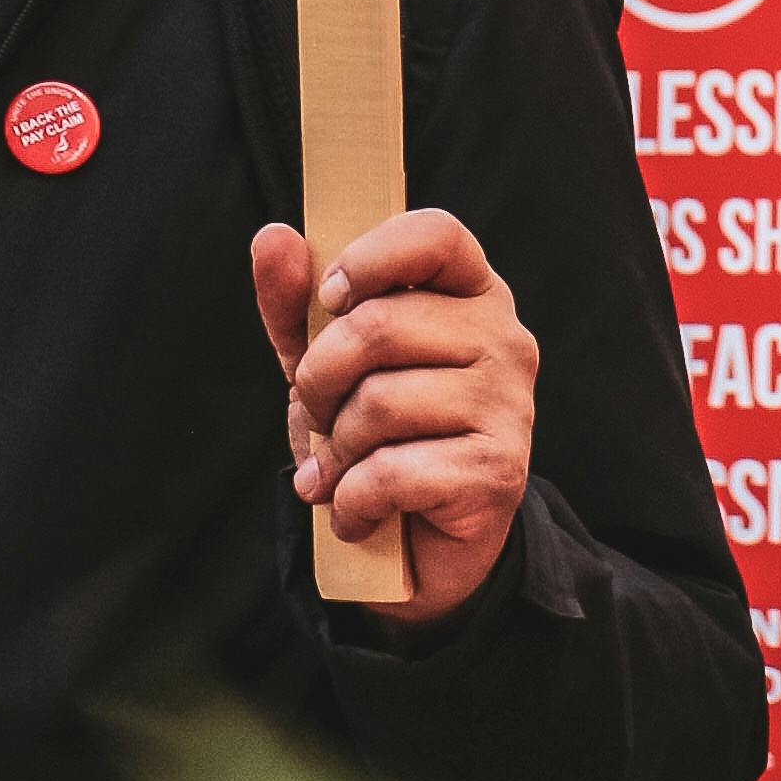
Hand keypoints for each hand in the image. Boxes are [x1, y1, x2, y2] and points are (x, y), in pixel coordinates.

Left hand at [250, 204, 537, 626]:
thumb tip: (272, 238)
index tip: (332, 299)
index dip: (370, 258)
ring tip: (340, 471)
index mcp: (471, 292)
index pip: (434, 234)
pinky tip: (357, 512)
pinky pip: (391, 472)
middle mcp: (503, 338)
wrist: (422, 545)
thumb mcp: (328, 363)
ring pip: (379, 403)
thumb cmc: (379, 435)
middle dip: (319, 379)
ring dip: (335, 450)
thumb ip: (297, 302)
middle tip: (319, 415)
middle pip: (379, 326)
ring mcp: (508, 404)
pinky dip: (352, 500)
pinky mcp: (498, 472)